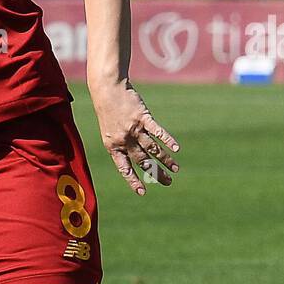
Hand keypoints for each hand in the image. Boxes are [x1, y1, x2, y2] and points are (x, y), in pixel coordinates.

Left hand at [91, 79, 179, 195]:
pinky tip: (176, 148)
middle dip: (156, 173)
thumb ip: (121, 144)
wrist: (107, 91)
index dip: (133, 180)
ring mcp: (134, 129)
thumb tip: (135, 157)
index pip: (124, 168)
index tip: (142, 192)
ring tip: (175, 170)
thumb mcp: (109, 132)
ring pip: (152, 148)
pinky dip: (167, 140)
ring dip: (165, 159)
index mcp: (113, 146)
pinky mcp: (143, 117)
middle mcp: (124, 140)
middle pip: (143, 161)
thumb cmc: (108, 112)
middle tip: (168, 183)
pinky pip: (157, 131)